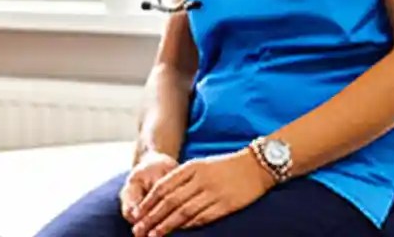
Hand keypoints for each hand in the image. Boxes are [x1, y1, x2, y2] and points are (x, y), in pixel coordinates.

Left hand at [131, 149, 273, 236]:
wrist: (257, 165)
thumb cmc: (226, 166)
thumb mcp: (200, 165)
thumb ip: (181, 178)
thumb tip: (160, 196)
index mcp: (191, 167)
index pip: (163, 187)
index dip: (147, 202)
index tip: (136, 215)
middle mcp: (199, 179)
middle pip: (169, 201)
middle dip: (151, 217)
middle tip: (138, 229)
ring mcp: (213, 192)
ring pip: (183, 211)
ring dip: (166, 225)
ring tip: (153, 235)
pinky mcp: (225, 205)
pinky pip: (202, 217)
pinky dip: (187, 226)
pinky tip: (177, 232)